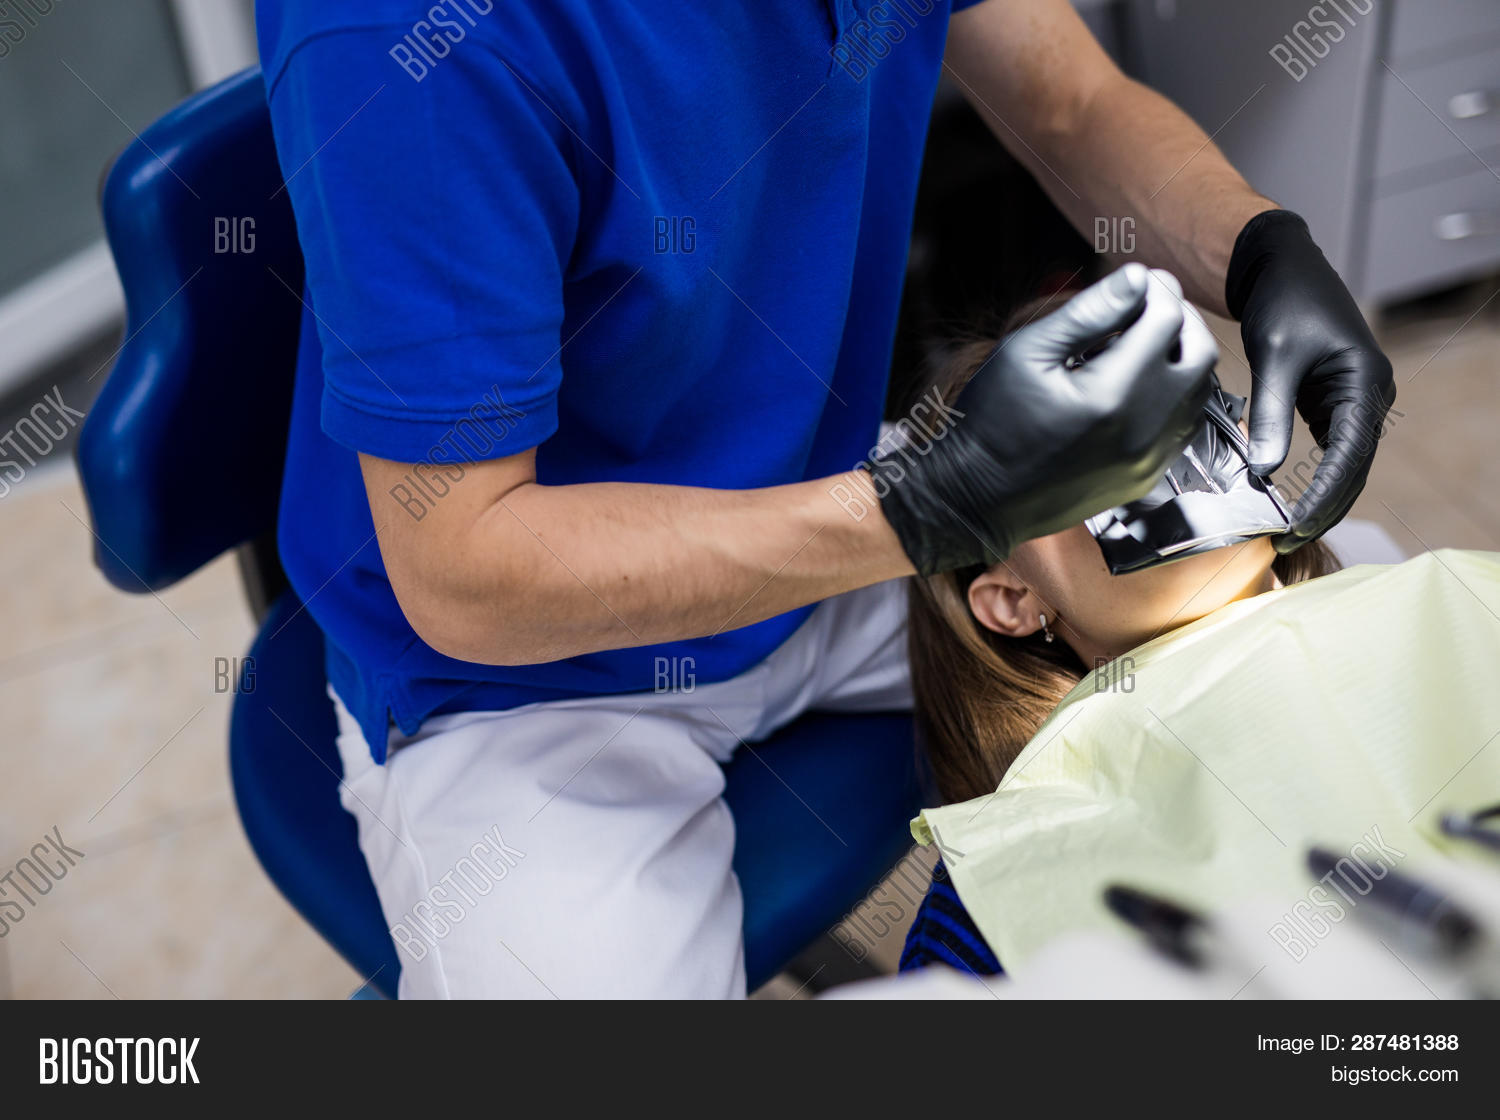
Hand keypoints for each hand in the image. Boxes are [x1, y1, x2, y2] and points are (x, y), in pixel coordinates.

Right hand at [872, 263, 1216, 574]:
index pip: (1166, 320)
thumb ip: (1087, 313)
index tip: (1136, 279)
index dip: (1156, 289)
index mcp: (1113, 393)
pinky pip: (1183, 426)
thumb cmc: (993, 423)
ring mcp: (1149, 459)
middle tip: (1148, 303)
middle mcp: (1144, 429)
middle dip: (1180, 318)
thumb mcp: (1026, 353)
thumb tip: (1136, 278)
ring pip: (1199, 392)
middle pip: (1199, 353)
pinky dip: (1174, 396)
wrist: (979, 499)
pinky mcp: (1145, 477)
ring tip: (1144, 342)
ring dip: (1181, 357)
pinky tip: (1140, 386)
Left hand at [1228, 210, 1395, 552]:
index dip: (1325, 494)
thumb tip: (1264, 471)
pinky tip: (1291, 504)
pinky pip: (1332, 453)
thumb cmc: (1283, 305)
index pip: (1350, 453)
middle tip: (1286, 543)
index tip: (1295, 524)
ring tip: (1287, 534)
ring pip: (1345, 465)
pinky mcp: (1335, 406)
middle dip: (1324, 508)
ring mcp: (1356, 402)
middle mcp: (1371, 395)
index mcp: (1366, 382)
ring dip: (1321, 500)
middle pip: (1354, 468)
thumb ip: (1271, 413)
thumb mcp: (1273, 357)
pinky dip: (1315, 480)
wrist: (1283, 271)